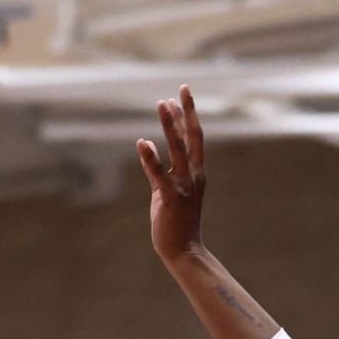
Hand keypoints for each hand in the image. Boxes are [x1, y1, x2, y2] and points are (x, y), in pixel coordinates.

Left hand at [137, 86, 205, 259]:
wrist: (183, 249)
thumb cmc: (176, 221)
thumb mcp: (167, 190)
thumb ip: (158, 170)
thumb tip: (148, 147)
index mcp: (197, 171)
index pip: (194, 137)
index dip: (187, 115)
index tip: (180, 95)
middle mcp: (194, 174)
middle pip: (193, 135)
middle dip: (186, 111)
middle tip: (181, 88)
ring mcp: (184, 185)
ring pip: (178, 148)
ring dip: (170, 124)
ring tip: (161, 103)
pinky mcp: (170, 197)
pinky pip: (159, 173)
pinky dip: (150, 157)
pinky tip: (142, 142)